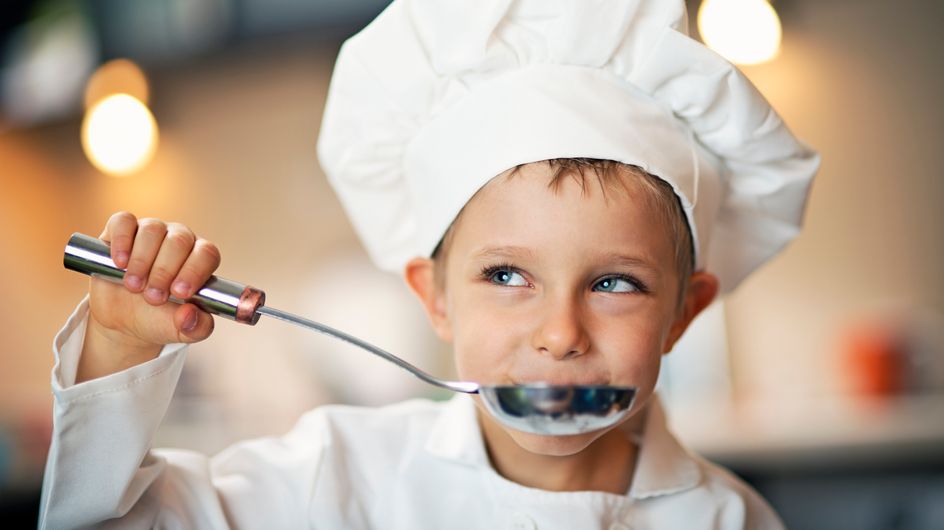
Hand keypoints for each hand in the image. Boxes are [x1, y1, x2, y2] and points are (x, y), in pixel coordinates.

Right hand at [77, 212, 219, 381]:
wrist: (123, 320)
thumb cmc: (158, 318)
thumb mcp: (180, 331)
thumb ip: (196, 327)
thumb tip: (190, 314)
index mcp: (200, 259)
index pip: (206, 253)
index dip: (194, 271)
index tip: (179, 293)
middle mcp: (179, 240)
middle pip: (180, 241)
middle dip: (164, 271)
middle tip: (153, 297)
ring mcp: (151, 231)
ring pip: (153, 230)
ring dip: (142, 261)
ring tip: (134, 286)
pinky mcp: (122, 230)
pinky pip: (124, 221)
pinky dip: (122, 241)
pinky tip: (120, 263)